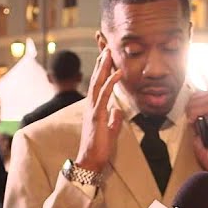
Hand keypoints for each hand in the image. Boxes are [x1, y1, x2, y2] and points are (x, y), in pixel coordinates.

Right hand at [74, 50, 124, 172]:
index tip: (106, 57)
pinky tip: (117, 73)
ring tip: (109, 52)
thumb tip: (118, 111)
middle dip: (101, 62)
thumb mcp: (110, 131)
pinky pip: (104, 95)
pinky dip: (111, 82)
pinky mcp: (97, 115)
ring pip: (98, 83)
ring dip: (104, 67)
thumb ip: (113, 120)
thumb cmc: (98, 148)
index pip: (98, 85)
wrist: (90, 161)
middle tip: (105, 46)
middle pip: (96, 79)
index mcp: (94, 108)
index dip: (102, 70)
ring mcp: (93, 109)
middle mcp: (91, 105)